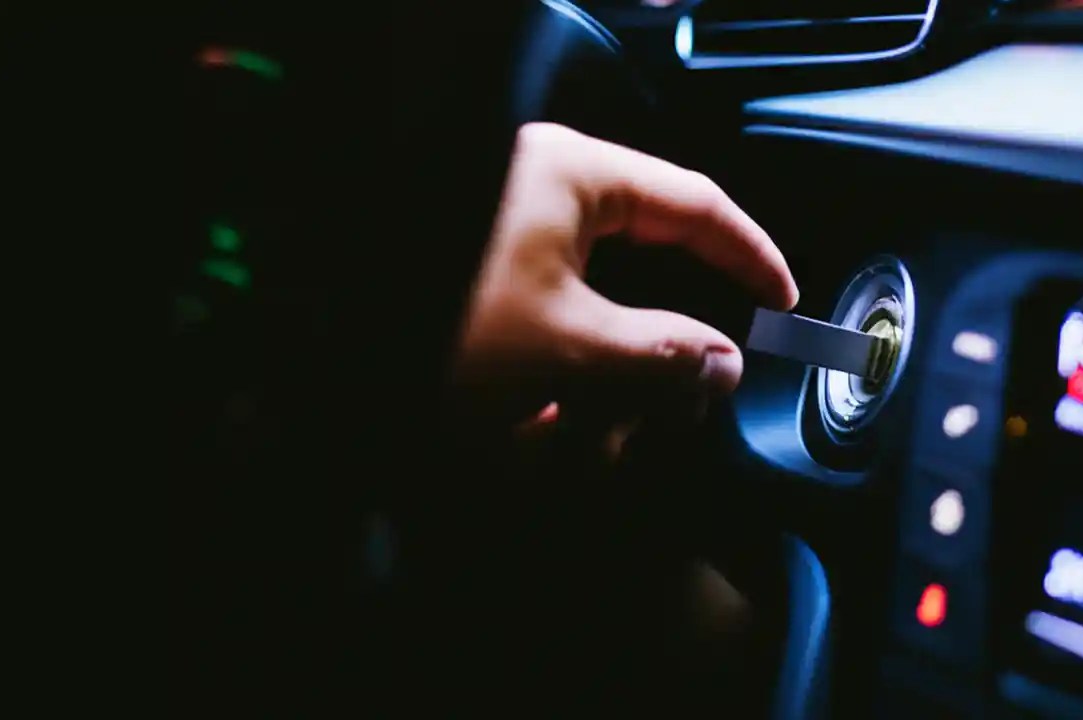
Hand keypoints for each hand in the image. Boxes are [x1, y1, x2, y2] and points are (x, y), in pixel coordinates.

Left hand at [454, 123, 798, 427]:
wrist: (297, 369)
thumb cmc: (434, 330)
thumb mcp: (566, 351)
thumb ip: (664, 357)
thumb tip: (725, 365)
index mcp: (570, 180)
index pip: (695, 205)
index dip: (751, 257)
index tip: (785, 305)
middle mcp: (540, 202)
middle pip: (643, 283)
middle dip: (644, 370)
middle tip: (645, 424)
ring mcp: (505, 248)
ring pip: (591, 328)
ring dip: (588, 400)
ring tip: (554, 445)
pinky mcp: (479, 292)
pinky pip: (542, 343)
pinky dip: (545, 396)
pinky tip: (517, 438)